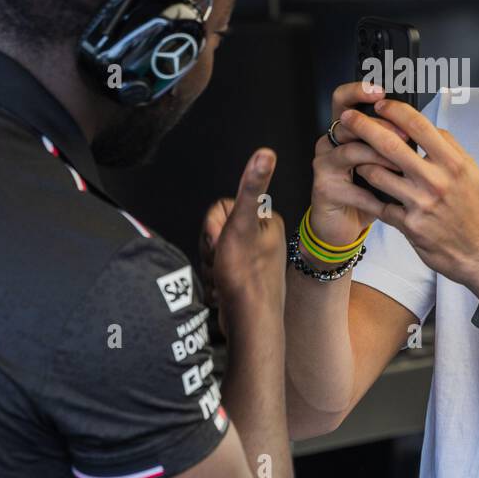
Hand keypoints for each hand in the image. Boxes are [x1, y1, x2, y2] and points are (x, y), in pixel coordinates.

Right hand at [199, 148, 285, 331]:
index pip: (221, 209)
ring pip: (215, 252)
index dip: (214, 226)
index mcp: (267, 221)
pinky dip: (216, 282)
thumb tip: (266, 153)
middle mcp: (265, 238)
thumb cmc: (246, 276)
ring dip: (212, 266)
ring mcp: (256, 260)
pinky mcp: (247, 280)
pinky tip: (224, 290)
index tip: (223, 242)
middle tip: (222, 262)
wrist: (250, 324)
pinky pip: (219, 272)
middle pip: (216, 230)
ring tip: (224, 278)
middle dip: (211, 248)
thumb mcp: (242, 224)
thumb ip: (251, 187)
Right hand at [306, 81, 409, 254]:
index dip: (359, 92)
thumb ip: (395, 144)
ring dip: (380, 159)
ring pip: (352, 151)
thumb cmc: (367, 191)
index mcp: (345, 131)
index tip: (381, 93)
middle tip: (405, 136)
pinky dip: (374, 195)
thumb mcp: (383, 163)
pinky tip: (390, 201)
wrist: (342, 225)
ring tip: (402, 170)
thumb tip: (424, 130)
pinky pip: (352, 187)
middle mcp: (330, 143)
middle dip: (380, 127)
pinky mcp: (324, 188)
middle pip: (349, 122)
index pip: (344, 100)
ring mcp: (324, 165)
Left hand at [341, 99, 478, 301]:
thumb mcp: (470, 172)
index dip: (396, 111)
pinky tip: (364, 188)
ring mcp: (420, 204)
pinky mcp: (408, 225)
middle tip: (349, 118)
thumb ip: (449, 148)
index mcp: (453, 163)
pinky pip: (380, 204)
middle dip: (365, 127)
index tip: (381, 105)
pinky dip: (370, 194)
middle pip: (391, 145)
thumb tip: (428, 127)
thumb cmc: (473, 208)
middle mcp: (436, 181)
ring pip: (378, 174)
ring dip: (363, 162)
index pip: (419, 126)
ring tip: (356, 156)